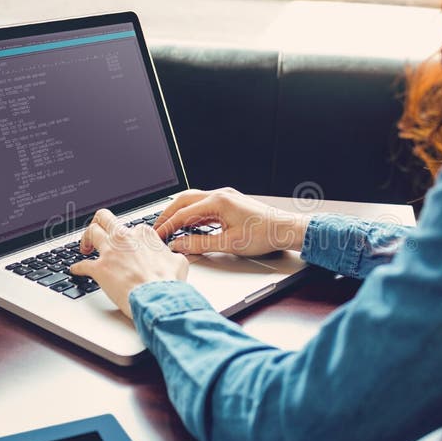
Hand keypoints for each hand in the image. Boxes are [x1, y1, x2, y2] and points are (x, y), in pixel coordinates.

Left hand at [70, 209, 188, 318]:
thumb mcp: (178, 262)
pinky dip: (77, 268)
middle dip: (99, 223)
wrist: (157, 297)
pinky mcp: (99, 268)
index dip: (129, 238)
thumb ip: (170, 255)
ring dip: (86, 239)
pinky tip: (76, 270)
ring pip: (91, 232)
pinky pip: (82, 265)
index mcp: (143, 234)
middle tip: (97, 232)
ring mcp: (110, 251)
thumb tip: (172, 258)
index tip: (127, 245)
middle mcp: (125, 237)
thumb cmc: (168, 282)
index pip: (131, 227)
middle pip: (104, 218)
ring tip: (85, 248)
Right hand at [154, 187, 309, 255]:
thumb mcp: (229, 243)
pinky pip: (204, 205)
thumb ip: (200, 244)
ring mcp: (225, 197)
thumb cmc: (264, 234)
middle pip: (184, 201)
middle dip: (167, 215)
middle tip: (156, 229)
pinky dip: (192, 214)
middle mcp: (220, 195)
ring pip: (193, 201)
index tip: (157, 236)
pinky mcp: (230, 203)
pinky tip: (189, 224)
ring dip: (179, 213)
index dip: (167, 226)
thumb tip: (179, 245)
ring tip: (169, 226)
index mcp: (218, 202)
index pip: (183, 213)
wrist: (285, 229)